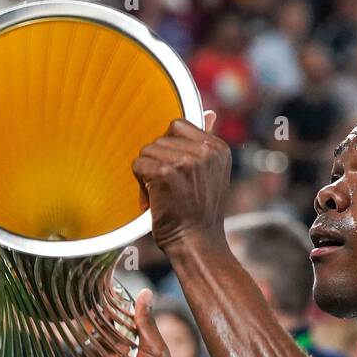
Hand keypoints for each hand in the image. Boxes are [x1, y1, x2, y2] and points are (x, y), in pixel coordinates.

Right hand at [101, 288, 178, 356]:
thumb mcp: (154, 349)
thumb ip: (146, 323)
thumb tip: (145, 293)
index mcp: (141, 349)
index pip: (123, 325)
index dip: (115, 316)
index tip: (103, 303)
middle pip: (105, 338)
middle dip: (108, 341)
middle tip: (120, 354)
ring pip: (94, 353)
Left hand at [131, 111, 230, 251]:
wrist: (198, 245)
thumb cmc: (199, 214)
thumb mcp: (210, 174)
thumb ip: (205, 144)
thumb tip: (210, 112)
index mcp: (217, 148)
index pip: (177, 127)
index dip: (170, 150)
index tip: (179, 176)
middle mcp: (205, 151)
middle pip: (160, 138)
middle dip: (158, 164)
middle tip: (170, 191)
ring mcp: (185, 161)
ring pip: (147, 151)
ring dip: (148, 175)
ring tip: (163, 197)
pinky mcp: (166, 172)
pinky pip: (138, 165)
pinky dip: (140, 186)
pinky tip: (155, 202)